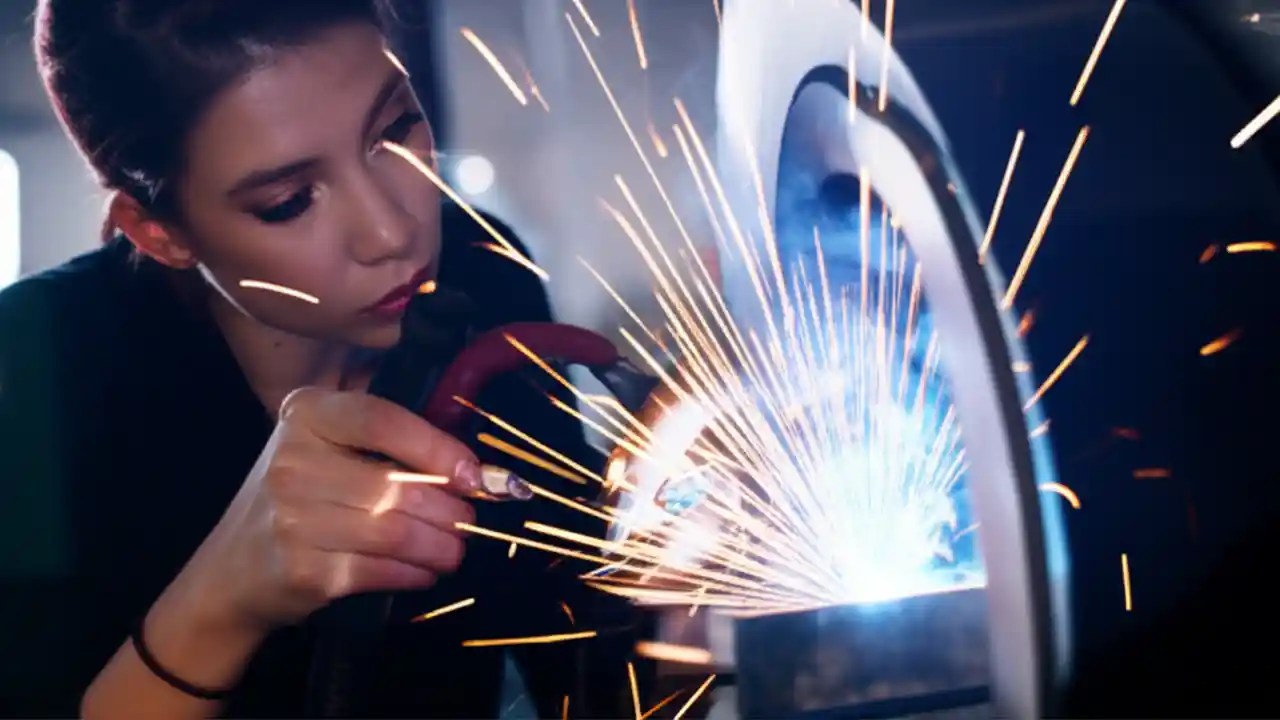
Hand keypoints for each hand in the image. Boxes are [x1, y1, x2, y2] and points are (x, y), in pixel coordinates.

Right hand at [176, 387, 481, 635]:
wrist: (229, 572)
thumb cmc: (297, 502)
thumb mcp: (327, 454)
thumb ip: (389, 452)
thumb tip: (474, 475)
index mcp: (305, 415)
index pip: (383, 420)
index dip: (438, 448)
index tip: (475, 475)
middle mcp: (292, 461)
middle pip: (398, 485)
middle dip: (449, 510)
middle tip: (467, 522)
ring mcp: (294, 518)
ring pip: (397, 532)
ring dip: (440, 546)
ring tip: (453, 550)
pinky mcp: (303, 569)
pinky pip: (383, 570)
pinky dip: (414, 573)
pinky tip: (422, 572)